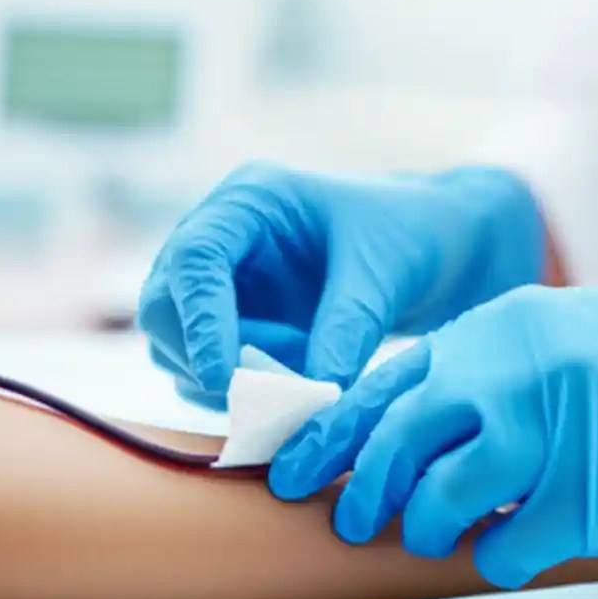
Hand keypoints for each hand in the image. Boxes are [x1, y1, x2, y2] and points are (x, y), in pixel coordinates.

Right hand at [136, 162, 544, 406]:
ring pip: (175, 347)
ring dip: (226, 382)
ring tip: (303, 379)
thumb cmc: (411, 236)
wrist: (435, 249)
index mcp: (250, 201)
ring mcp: (221, 285)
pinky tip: (296, 385)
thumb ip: (346, 330)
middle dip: (204, 358)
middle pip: (163, 306)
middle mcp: (220, 239)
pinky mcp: (232, 326)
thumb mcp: (384, 275)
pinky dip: (240, 394)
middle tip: (270, 395)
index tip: (226, 380)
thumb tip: (311, 397)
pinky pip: (205, 372)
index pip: (194, 259)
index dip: (201, 323)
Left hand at [269, 269, 597, 588]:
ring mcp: (548, 437)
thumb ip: (470, 370)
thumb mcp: (542, 336)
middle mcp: (507, 379)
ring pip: (439, 503)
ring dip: (425, 528)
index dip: (324, 440)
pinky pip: (504, 551)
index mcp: (489, 336)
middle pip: (394, 448)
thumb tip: (394, 423)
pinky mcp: (588, 498)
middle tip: (354, 521)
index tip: (289, 475)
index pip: (378, 390)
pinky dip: (494, 559)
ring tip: (436, 534)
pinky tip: (511, 549)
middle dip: (362, 493)